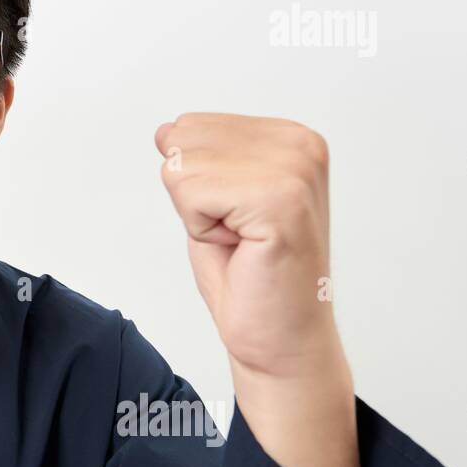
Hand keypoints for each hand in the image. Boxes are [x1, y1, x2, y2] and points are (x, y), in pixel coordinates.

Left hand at [155, 113, 363, 466]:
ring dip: (197, 215)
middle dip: (193, 196)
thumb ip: (196, 158)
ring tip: (241, 243)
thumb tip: (165, 130)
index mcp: (290, 136)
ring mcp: (294, 169)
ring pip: (182, 166)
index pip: (192, 126)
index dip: (196, 183)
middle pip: (183, 141)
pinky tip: (241, 250)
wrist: (279, 339)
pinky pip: (190, 193)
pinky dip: (202, 230)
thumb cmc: (250, 277)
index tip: (236, 218)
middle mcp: (300, 145)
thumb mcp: (212, 199)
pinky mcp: (280, 200)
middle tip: (236, 235)